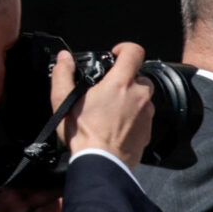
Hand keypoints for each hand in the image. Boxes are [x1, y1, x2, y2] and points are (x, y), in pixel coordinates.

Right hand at [56, 43, 156, 166]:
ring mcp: (147, 114)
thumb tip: (64, 58)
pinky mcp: (149, 131)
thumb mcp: (63, 100)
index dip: (125, 49)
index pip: (134, 52)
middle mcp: (139, 96)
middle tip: (109, 89)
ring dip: (131, 99)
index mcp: (120, 83)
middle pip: (140, 76)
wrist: (101, 162)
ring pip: (144, 97)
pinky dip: (134, 117)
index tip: (115, 55)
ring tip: (112, 110)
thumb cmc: (83, 132)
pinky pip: (144, 117)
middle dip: (126, 79)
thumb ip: (63, 73)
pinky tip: (118, 125)